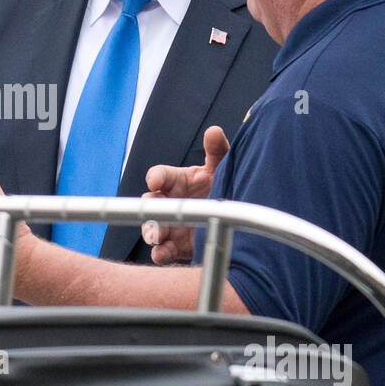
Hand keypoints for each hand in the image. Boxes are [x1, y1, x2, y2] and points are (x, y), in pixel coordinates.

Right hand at [141, 125, 229, 263]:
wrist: (235, 218)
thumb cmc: (222, 186)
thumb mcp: (222, 167)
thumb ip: (217, 151)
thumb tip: (213, 131)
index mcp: (177, 180)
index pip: (160, 176)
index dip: (156, 177)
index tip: (155, 181)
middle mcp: (170, 202)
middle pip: (151, 203)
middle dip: (150, 209)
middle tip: (154, 214)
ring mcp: (171, 224)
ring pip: (152, 227)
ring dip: (150, 232)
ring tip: (155, 237)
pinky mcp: (176, 246)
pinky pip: (163, 250)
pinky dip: (159, 253)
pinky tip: (160, 254)